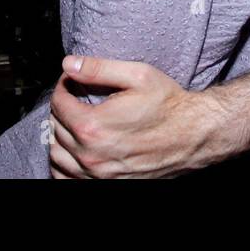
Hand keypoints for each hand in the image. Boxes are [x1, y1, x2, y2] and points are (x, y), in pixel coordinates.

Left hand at [47, 55, 211, 177]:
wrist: (193, 136)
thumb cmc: (168, 106)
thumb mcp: (137, 76)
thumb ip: (98, 69)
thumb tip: (68, 64)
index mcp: (93, 126)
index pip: (58, 104)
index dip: (63, 87)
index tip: (72, 81)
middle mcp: (91, 155)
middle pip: (56, 129)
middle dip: (62, 109)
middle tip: (75, 98)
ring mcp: (98, 176)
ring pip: (57, 156)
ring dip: (60, 136)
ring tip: (74, 122)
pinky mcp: (107, 186)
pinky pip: (67, 178)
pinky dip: (64, 165)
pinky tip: (74, 151)